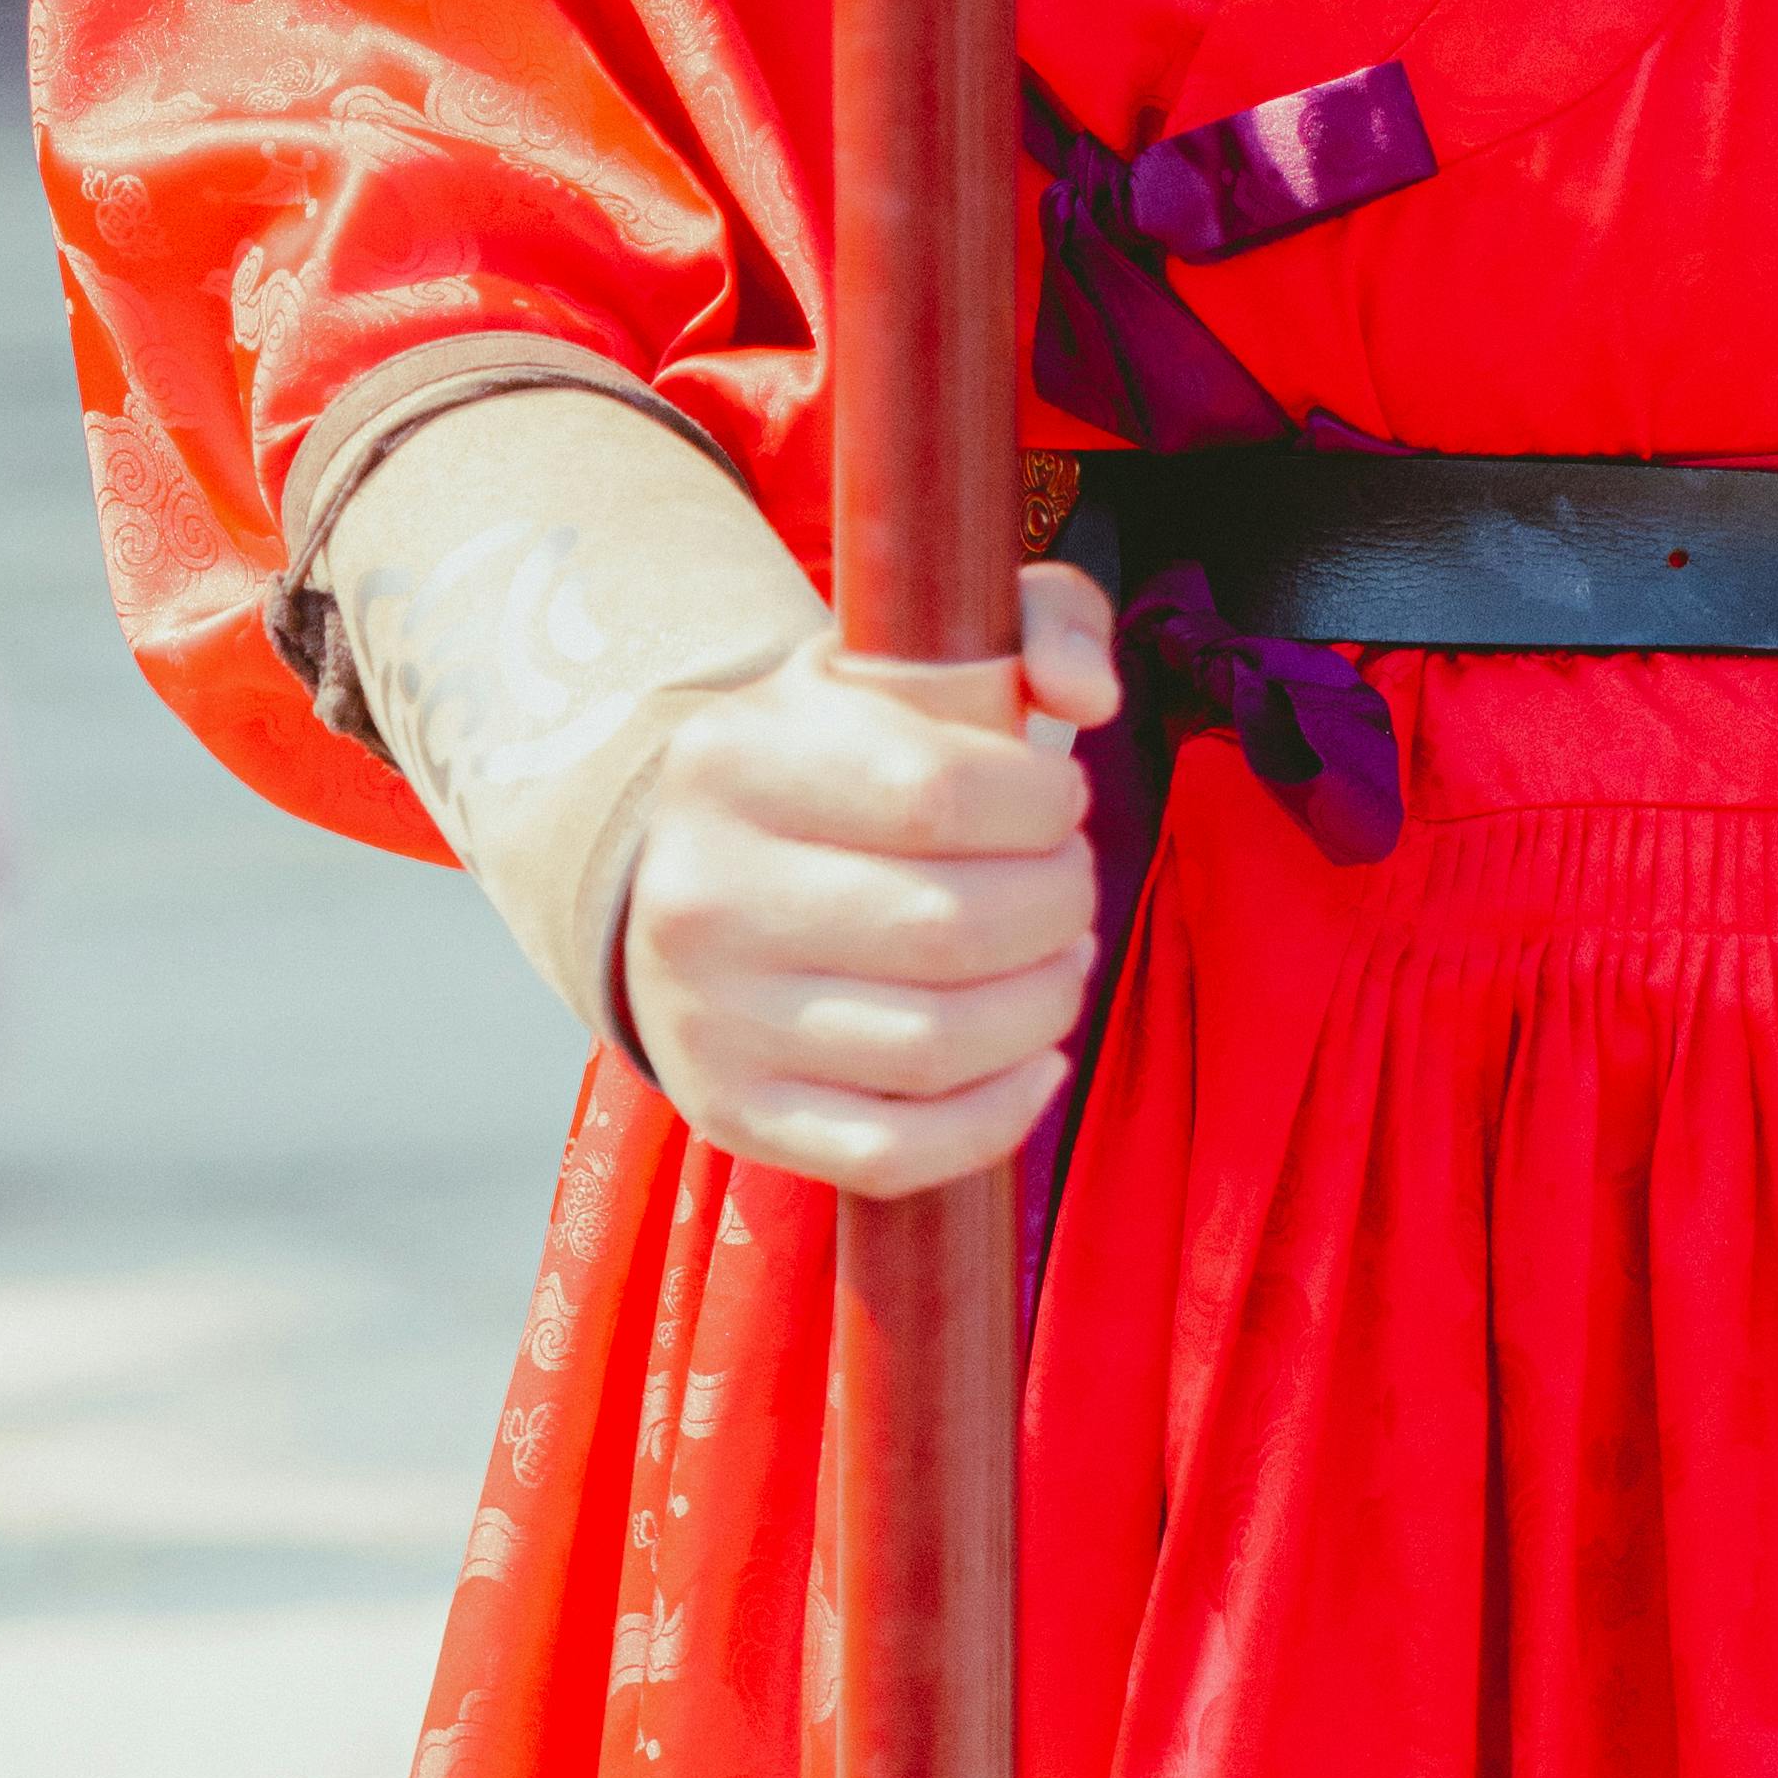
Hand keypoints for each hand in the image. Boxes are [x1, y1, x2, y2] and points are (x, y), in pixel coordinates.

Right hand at [618, 561, 1121, 1194]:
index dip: (1044, 807)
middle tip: (1074, 888)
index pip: (938, 792)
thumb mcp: (913, 653)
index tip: (1065, 804)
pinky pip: (890, 1153)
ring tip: (1062, 963)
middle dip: (1057, 909)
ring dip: (1042, 1009)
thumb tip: (1090, 698)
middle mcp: (701, 892)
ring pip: (932, 1047)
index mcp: (734, 755)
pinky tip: (1039, 1064)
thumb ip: (1036, 624)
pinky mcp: (729, 1113)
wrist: (686, 873)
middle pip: (946, 929)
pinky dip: (994, 1120)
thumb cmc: (836, 754)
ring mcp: (707, 1018)